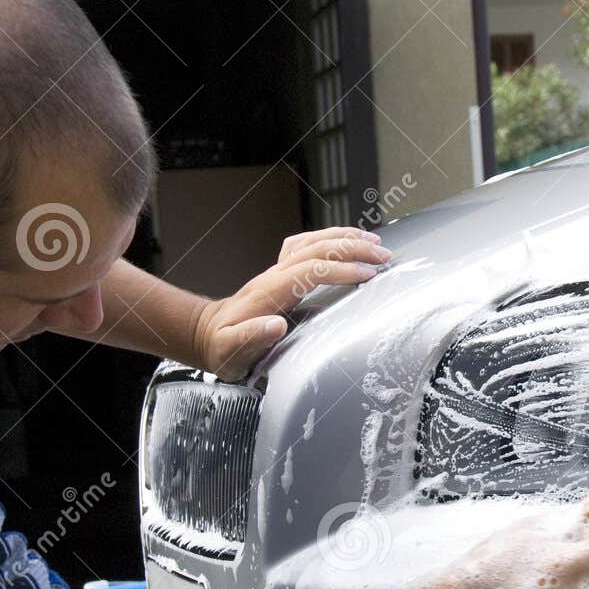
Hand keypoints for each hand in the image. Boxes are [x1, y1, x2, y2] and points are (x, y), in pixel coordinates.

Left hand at [192, 227, 389, 379]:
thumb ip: (250, 337)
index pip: (311, 270)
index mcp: (268, 291)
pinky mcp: (280, 273)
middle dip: (352, 248)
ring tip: (373, 241)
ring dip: (344, 238)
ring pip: (313, 242)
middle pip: (317, 249)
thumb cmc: (221, 347)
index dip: (340, 269)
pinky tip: (344, 241)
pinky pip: (306, 246)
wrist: (206, 335)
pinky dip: (329, 239)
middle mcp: (274, 275)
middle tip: (383, 255)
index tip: (367, 275)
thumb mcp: (230, 350)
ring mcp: (277, 271)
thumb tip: (276, 325)